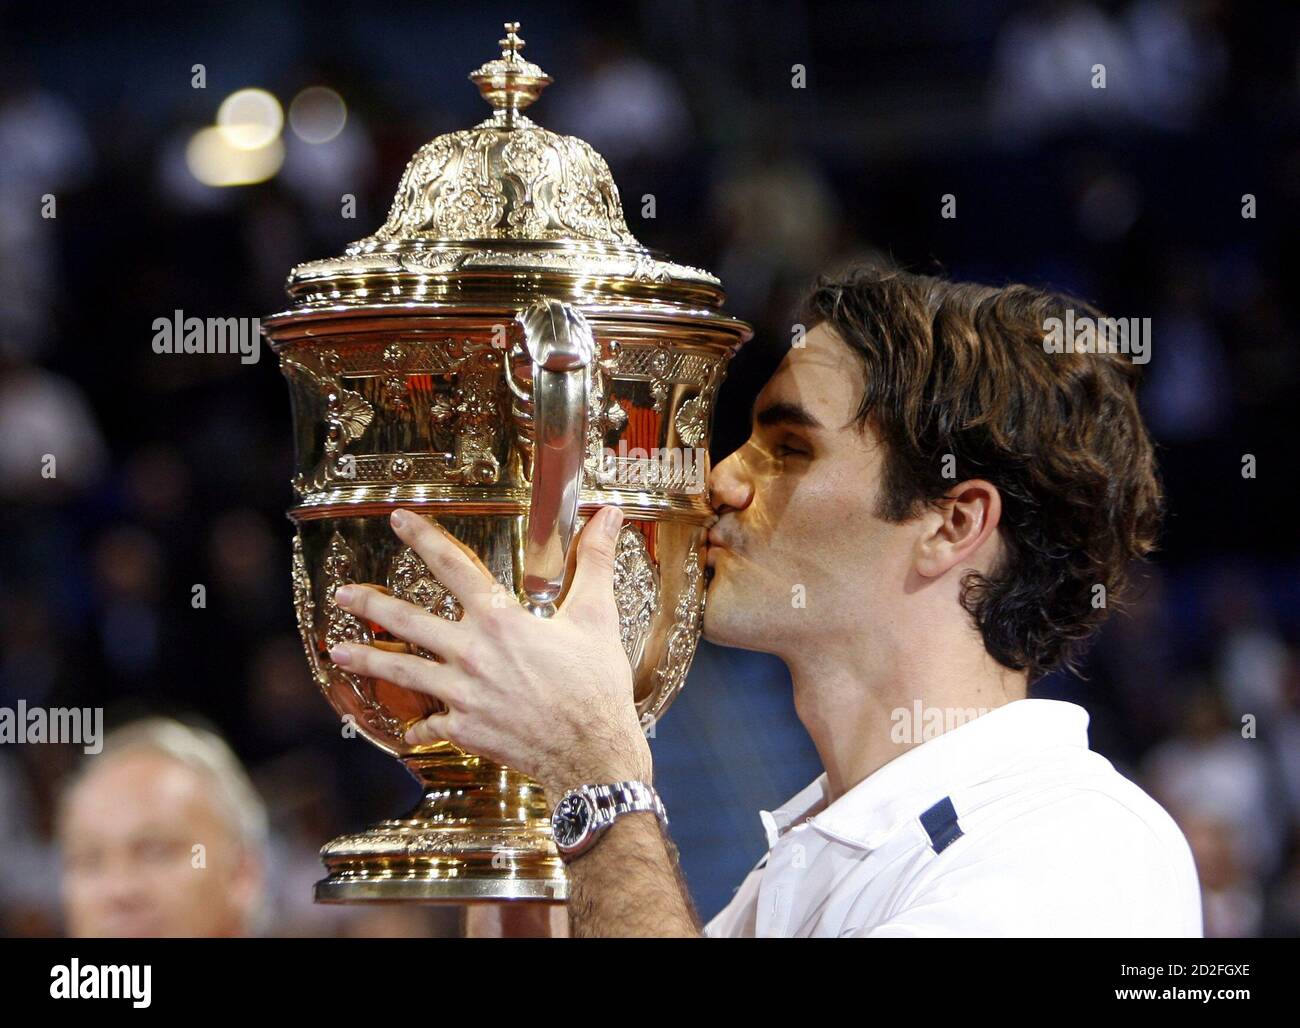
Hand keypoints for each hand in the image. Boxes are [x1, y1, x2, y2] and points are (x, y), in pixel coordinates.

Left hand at [327, 506, 651, 798]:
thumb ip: (595, 562)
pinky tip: (409, 731)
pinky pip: (430, 725)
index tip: (398, 520)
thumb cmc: (596, 685)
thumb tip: (609, 517)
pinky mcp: (463, 730)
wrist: (592, 752)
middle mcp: (471, 652)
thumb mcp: (597, 616)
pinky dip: (419, 728)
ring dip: (368, 659)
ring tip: (338, 651)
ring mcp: (461, 693)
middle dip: (370, 603)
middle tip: (343, 592)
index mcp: (499, 619)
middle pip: (408, 620)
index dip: (423, 538)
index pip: (453, 565)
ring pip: (403, 672)